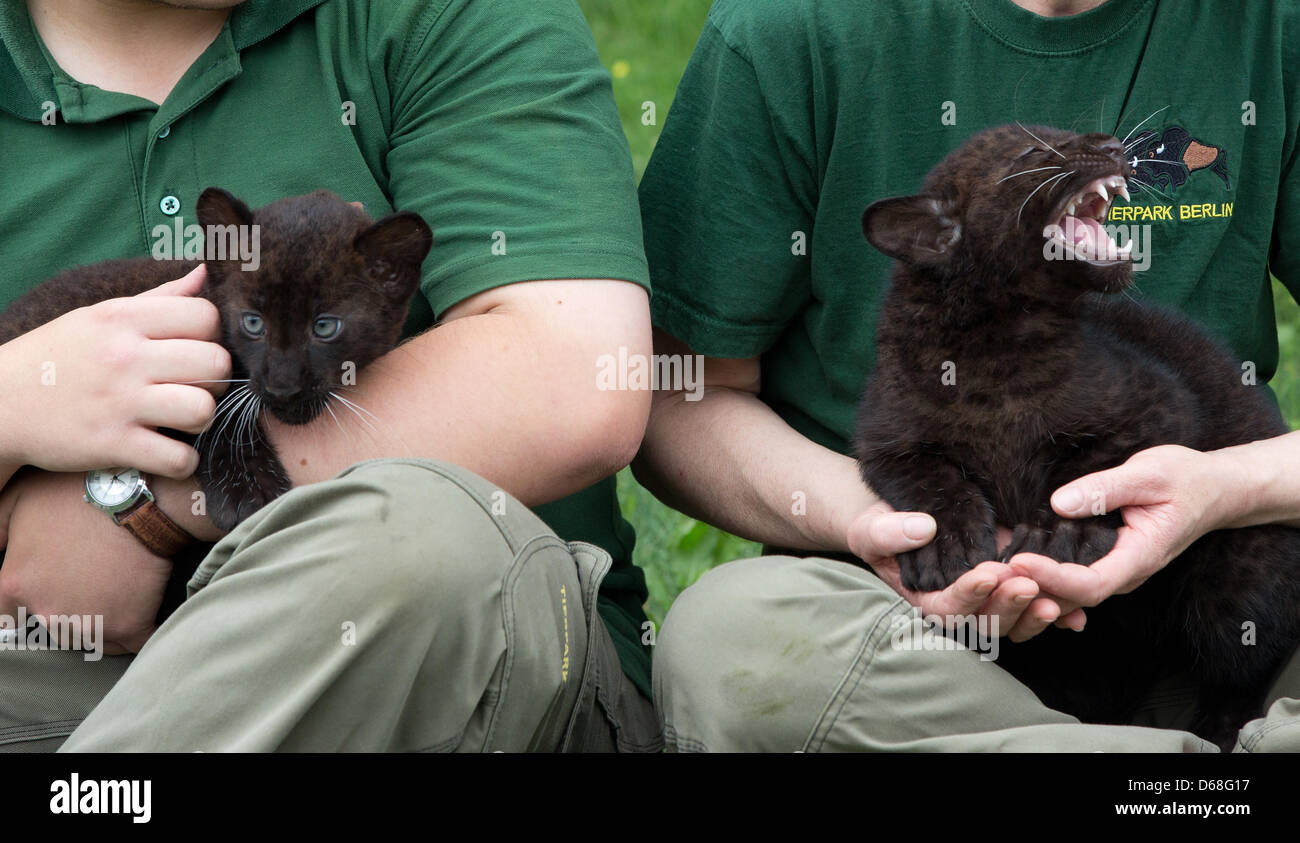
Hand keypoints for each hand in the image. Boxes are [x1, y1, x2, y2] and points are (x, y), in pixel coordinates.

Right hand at [0, 265, 228, 477]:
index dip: (212, 335)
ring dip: (202, 420)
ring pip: (203, 410)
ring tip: (182, 419)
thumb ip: (158, 299)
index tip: (195, 349)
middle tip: (195, 387)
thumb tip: (205, 273)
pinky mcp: (112, 445)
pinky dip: (182, 462)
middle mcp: (124, 357)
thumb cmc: (59, 357)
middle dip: (216, 379)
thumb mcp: (99, 317)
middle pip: (215, 363)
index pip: (205, 316)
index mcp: (122, 318)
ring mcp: (119, 402)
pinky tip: (167, 450)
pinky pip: (178, 458)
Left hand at [0, 470, 172, 652]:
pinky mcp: (128, 625)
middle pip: (55, 631)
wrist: (138, 496)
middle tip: (92, 585)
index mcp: (14, 585)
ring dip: (105, 623)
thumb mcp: (20, 499)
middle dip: (71, 614)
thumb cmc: (80, 492)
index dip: (30, 607)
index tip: (52, 595)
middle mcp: (45, 612)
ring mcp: (88, 624)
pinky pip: (133, 644)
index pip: (7, 620)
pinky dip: (140, 631)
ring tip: (120, 592)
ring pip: (93, 640)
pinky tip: (145, 613)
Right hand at [847, 503, 1056, 640]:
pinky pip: (1036, 608)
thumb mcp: (872, 530)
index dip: (968, 594)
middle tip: (1026, 584)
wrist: (906, 518)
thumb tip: (921, 528)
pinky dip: (1058, 613)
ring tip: (1054, 600)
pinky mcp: (1013, 587)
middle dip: (1007, 605)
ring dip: (1034, 613)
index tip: (987, 572)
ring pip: (1016, 620)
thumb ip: (888, 533)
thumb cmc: (883, 528)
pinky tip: (1075, 613)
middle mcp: (963, 609)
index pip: (949, 607)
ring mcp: (991, 601)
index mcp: (927, 601)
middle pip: (987, 620)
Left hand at [1008, 445, 1228, 617]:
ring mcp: (1113, 571)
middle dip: (1030, 588)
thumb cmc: (1185, 479)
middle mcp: (1124, 574)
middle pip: (1071, 597)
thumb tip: (1061, 502)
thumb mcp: (1148, 473)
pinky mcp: (1102, 563)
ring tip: (989, 572)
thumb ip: (1105, 489)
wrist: (1212, 490)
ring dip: (1029, 586)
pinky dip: (1038, 576)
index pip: (1090, 584)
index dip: (1052, 577)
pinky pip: (1068, 580)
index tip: (1020, 560)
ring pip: (1066, 594)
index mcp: (1139, 558)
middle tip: (988, 573)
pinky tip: (1007, 564)